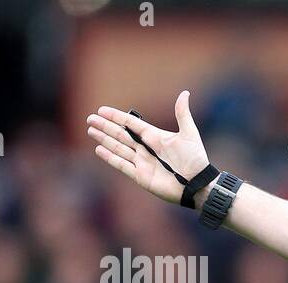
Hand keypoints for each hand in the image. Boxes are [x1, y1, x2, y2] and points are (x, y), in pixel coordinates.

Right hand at [86, 91, 210, 204]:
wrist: (197, 184)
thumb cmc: (196, 159)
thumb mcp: (189, 134)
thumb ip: (182, 114)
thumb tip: (185, 93)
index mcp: (155, 137)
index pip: (132, 124)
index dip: (117, 117)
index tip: (102, 110)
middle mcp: (146, 149)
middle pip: (121, 135)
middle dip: (106, 127)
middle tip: (90, 118)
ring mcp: (142, 162)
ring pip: (119, 148)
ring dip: (105, 139)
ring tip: (91, 131)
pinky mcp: (141, 176)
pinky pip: (122, 165)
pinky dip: (110, 157)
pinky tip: (99, 149)